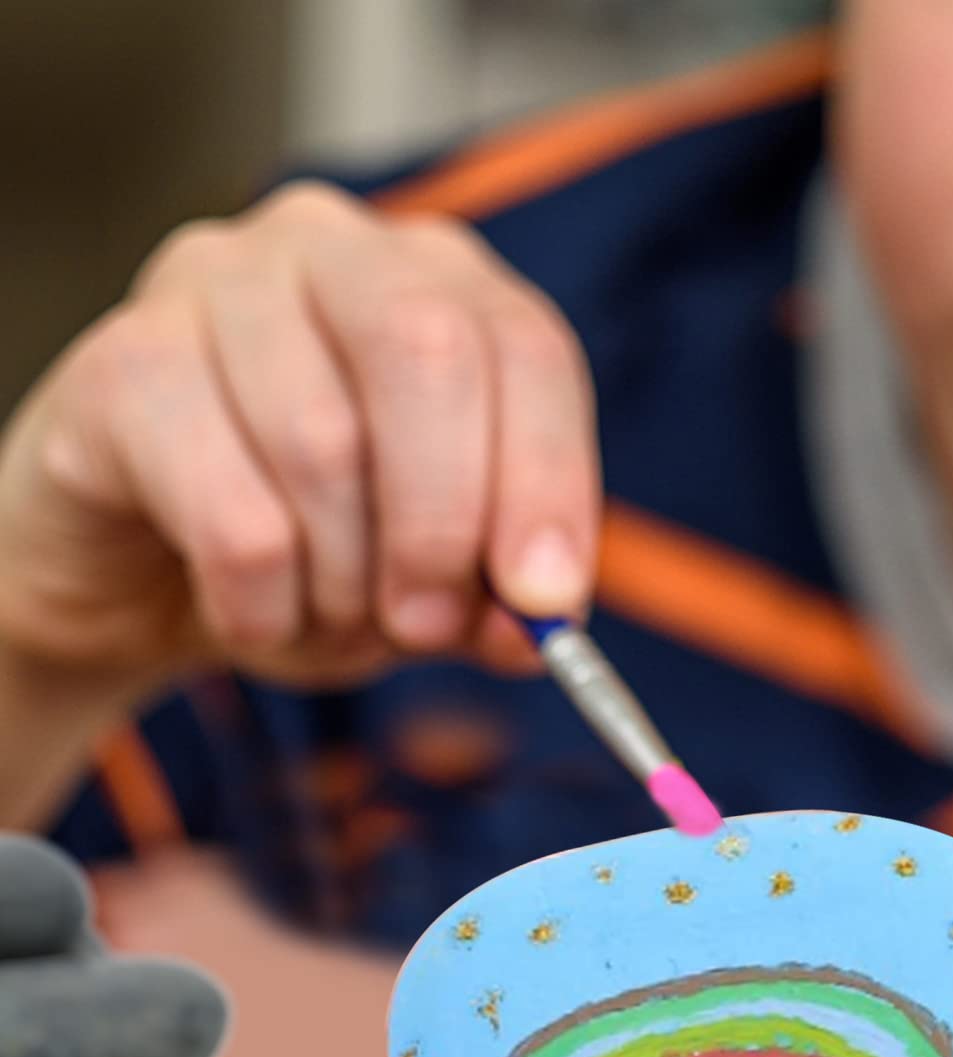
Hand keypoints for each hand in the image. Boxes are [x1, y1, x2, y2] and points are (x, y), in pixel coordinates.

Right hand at [0, 182, 599, 691]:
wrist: (138, 570)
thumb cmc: (314, 547)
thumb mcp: (432, 580)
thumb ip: (497, 594)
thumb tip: (538, 625)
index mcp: (437, 281)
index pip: (527, 349)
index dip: (547, 481)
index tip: (546, 600)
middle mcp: (328, 249)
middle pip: (425, 352)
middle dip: (442, 522)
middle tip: (426, 625)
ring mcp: (210, 283)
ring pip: (322, 443)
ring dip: (344, 580)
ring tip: (331, 617)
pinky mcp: (119, 364)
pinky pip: (231, 515)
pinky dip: (263, 603)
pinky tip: (256, 615)